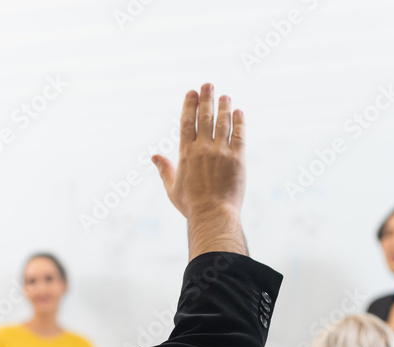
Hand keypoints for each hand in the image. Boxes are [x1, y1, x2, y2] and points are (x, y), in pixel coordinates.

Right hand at [153, 84, 247, 259]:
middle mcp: (203, 149)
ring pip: (223, 123)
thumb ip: (164, 169)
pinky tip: (238, 112)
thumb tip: (154, 157)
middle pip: (204, 117)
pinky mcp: (237, 159)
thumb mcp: (172, 187)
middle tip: (208, 84)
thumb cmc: (191, 204)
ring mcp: (221, 153)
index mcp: (185, 154)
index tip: (191, 92)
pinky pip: (239, 135)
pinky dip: (239, 122)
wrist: (213, 215)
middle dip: (206, 99)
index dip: (189, 105)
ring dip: (224, 107)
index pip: (186, 123)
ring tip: (225, 96)